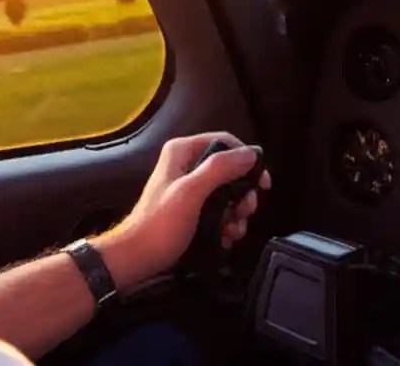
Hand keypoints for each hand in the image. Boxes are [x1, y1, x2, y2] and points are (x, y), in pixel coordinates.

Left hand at [93, 132, 270, 289]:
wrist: (137, 258)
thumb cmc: (161, 224)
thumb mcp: (191, 193)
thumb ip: (219, 169)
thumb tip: (251, 153)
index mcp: (182, 152)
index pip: (225, 142)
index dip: (247, 160)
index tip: (262, 185)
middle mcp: (186, 164)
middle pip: (230, 169)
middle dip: (243, 193)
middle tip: (245, 213)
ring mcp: (188, 187)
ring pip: (227, 192)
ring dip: (237, 213)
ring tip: (234, 231)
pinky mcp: (191, 209)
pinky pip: (218, 209)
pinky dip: (227, 223)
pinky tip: (227, 237)